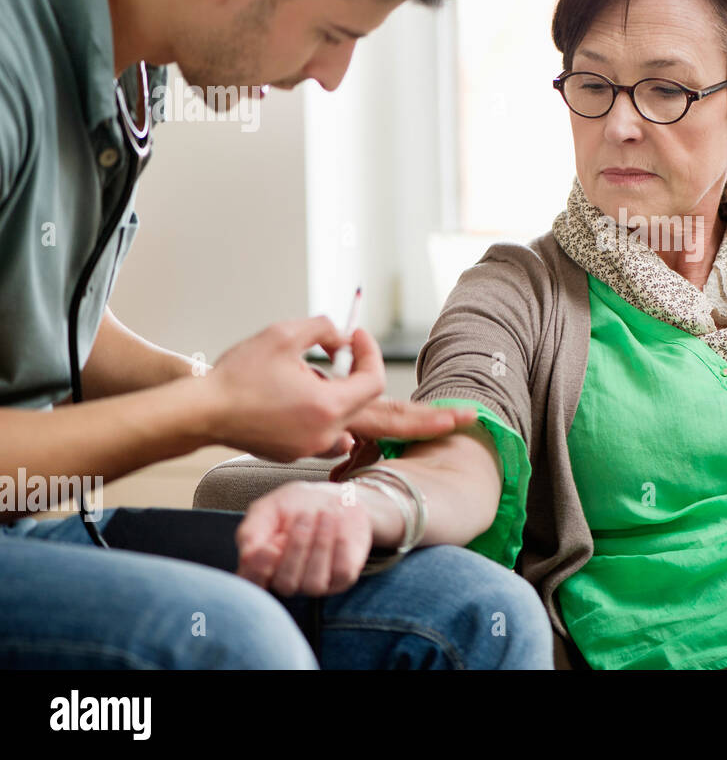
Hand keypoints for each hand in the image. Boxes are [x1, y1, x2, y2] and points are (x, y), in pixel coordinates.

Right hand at [201, 318, 477, 462]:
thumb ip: (321, 329)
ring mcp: (315, 447)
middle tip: (471, 419)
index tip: (354, 337)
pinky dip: (344, 423)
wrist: (200, 412)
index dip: (369, 354)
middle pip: (392, 425)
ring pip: (361, 430)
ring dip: (378, 415)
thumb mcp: (282, 334)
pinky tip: (342, 415)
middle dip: (433, 421)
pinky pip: (335, 438)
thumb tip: (343, 339)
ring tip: (429, 418)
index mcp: (328, 405)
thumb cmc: (238, 372)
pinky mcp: (301, 453)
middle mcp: (328, 432)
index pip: (374, 381)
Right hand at [235, 480, 381, 596]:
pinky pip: (341, 574)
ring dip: (320, 546)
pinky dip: (340, 547)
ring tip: (324, 515)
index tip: (270, 546)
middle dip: (297, 547)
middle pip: (285, 583)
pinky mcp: (342, 578)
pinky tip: (339, 528)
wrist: (336, 496)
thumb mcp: (268, 508)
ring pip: (314, 583)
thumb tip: (248, 554)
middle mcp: (286, 580)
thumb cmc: (297, 504)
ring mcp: (314, 583)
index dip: (259, 571)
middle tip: (304, 515)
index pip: (252, 583)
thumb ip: (251, 530)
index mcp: (262, 566)